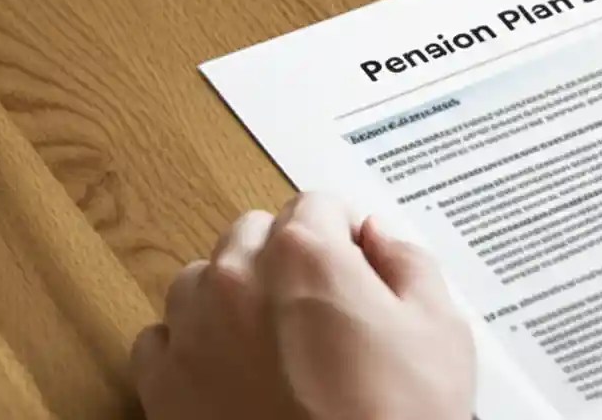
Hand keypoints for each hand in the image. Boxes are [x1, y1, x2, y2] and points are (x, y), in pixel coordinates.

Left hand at [131, 193, 475, 419]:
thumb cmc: (395, 416)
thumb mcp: (439, 328)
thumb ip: (408, 261)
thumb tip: (379, 236)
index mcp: (307, 253)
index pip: (318, 203)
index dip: (344, 232)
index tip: (355, 262)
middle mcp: (239, 278)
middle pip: (255, 231)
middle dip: (286, 256)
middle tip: (320, 304)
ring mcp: (193, 330)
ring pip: (201, 277)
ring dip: (232, 293)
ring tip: (272, 338)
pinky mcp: (164, 384)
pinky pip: (161, 338)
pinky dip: (190, 345)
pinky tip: (230, 371)